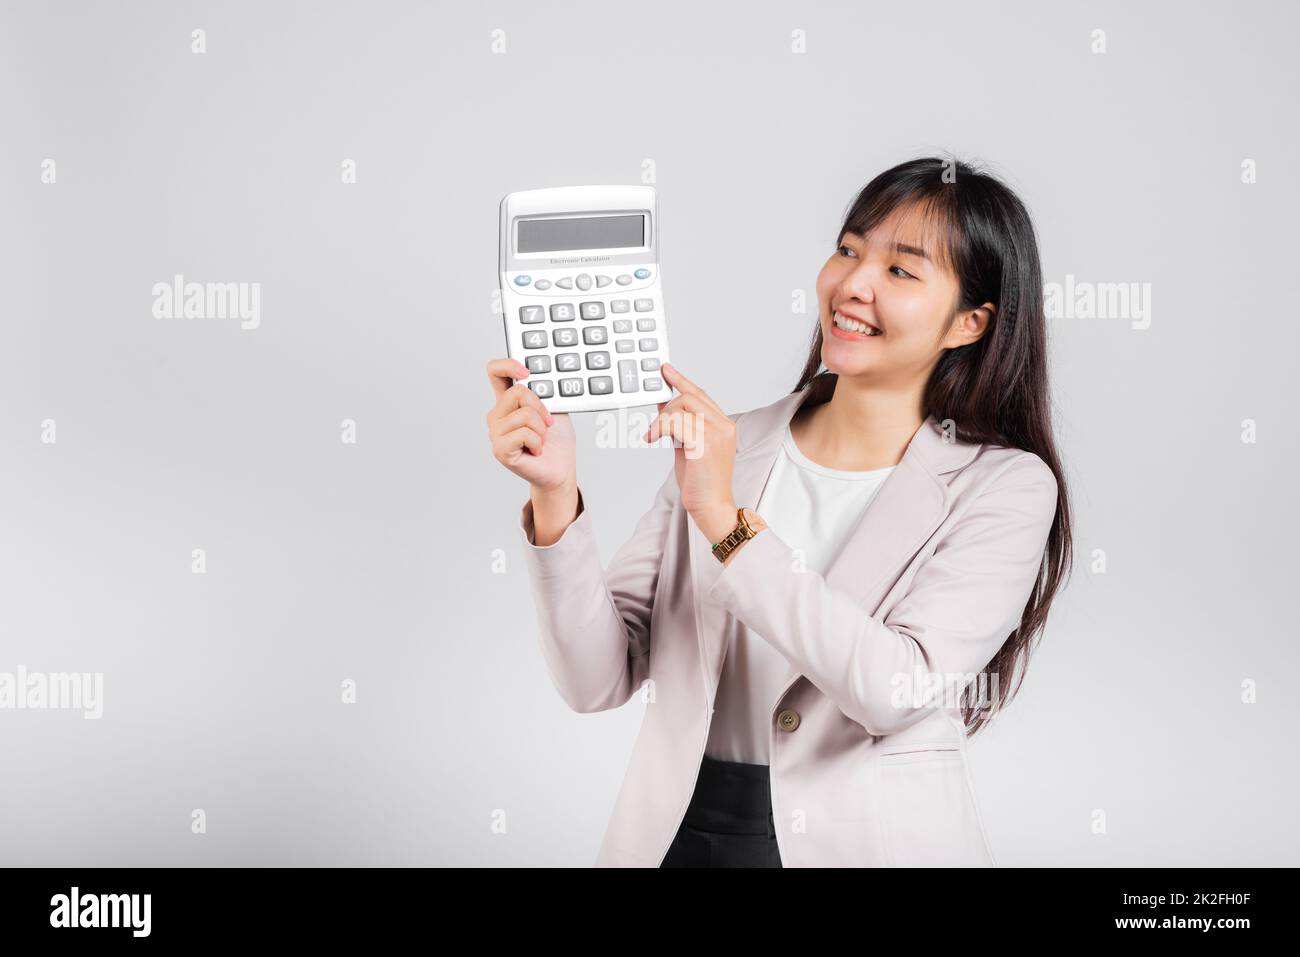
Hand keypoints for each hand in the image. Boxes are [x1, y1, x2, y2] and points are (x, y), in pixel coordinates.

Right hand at [485, 357, 575, 492]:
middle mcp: (498, 415)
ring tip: (540, 440)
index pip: (496, 372)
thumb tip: (534, 379)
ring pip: (525, 414)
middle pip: (518, 392)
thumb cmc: (556, 439)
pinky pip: (524, 433)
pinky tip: (536, 450)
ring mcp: (496, 432)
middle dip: (541, 406)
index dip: (508, 365)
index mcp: (508, 401)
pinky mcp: (500, 449)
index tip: (526, 372)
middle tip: (547, 423)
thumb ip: (541, 391)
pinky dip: (538, 442)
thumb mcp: (553, 407)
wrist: (560, 468)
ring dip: (542, 429)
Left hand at [642, 364, 737, 534]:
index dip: (681, 380)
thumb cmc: (701, 482)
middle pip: (689, 397)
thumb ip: (678, 425)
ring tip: (654, 436)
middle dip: (665, 407)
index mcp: (723, 424)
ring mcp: (716, 434)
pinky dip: (659, 428)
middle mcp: (724, 426)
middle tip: (655, 426)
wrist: (712, 507)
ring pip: (681, 407)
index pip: (700, 394)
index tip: (665, 370)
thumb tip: (663, 406)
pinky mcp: (705, 444)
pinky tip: (652, 439)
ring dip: (661, 420)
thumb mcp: (686, 446)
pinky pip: (676, 423)